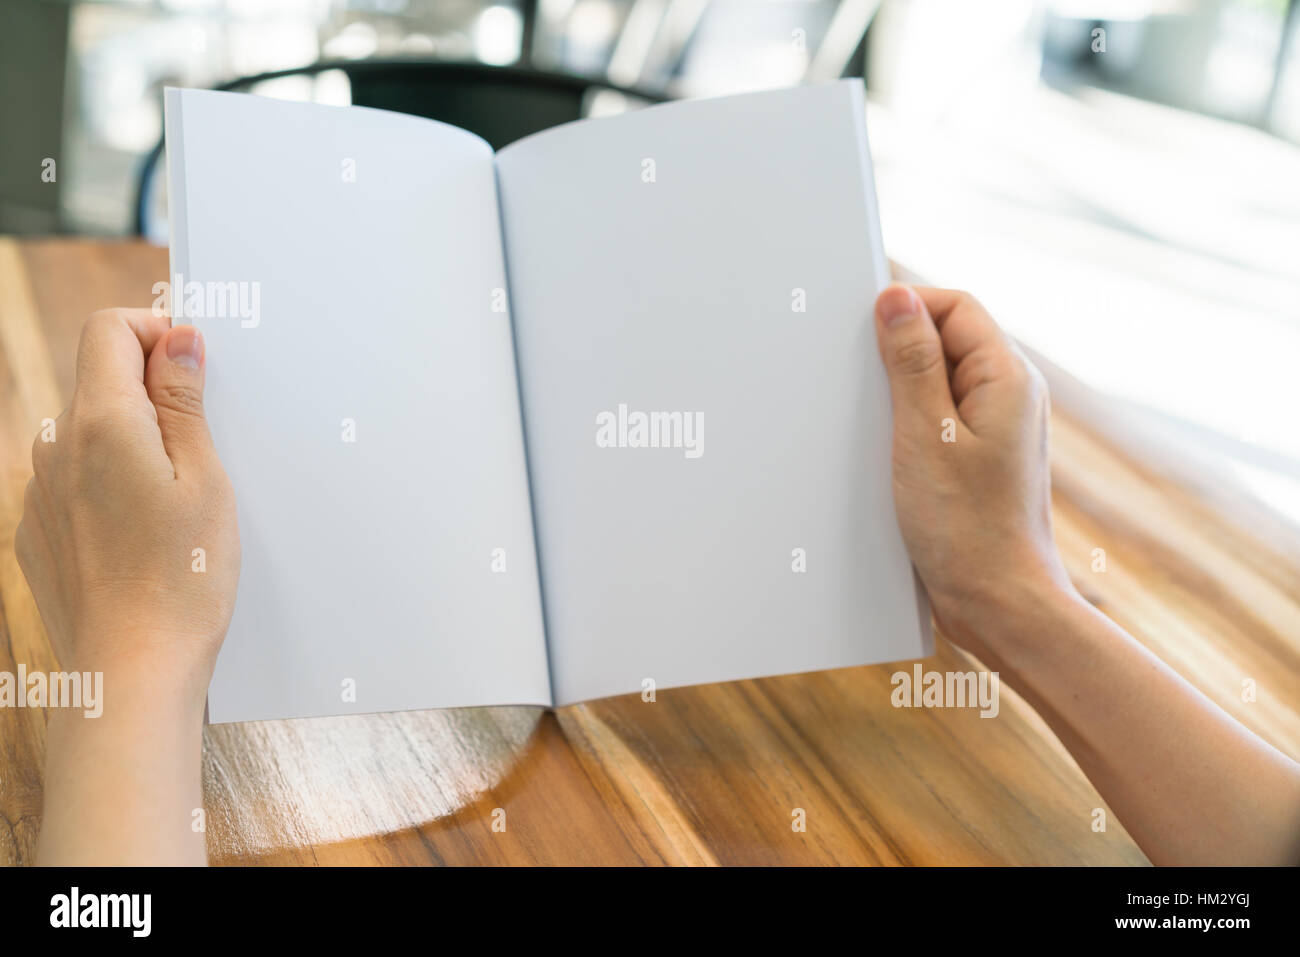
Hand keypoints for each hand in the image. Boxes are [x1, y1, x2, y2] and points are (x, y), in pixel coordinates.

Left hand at [16, 308, 238, 697]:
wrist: (133, 672)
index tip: (192, 364)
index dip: (155, 331)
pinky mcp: (36, 531)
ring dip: (131, 443)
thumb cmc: (183, 580)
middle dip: (151, 393)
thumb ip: (184, 400)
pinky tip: (145, 534)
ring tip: (177, 500)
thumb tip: (175, 338)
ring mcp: (39, 492)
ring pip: (87, 434)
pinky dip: (109, 486)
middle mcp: (56, 448)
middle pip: (99, 381)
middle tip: (204, 444)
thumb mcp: (206, 478)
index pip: (109, 330)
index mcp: (102, 424)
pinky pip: (73, 482)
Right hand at [873, 285, 1072, 664]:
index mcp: (1007, 377)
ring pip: (938, 383)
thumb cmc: (966, 527)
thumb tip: (896, 298)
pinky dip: (908, 427)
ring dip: (900, 396)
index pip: (955, 307)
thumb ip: (912, 361)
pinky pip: (939, 420)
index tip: (860, 331)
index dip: (906, 308)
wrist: (998, 604)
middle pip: (946, 341)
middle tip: (861, 383)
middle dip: (898, 354)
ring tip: (875, 427)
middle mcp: (1009, 396)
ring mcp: (997, 429)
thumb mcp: (924, 434)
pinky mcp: (979, 460)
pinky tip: (884, 455)